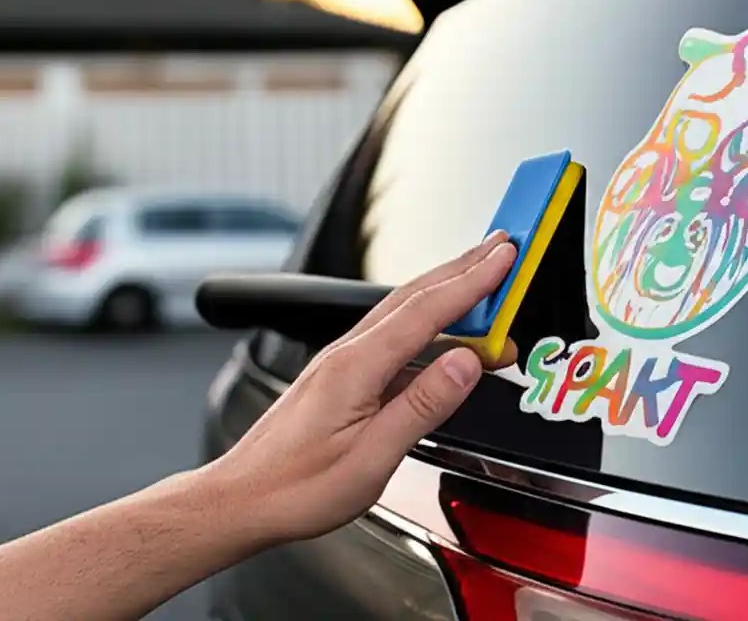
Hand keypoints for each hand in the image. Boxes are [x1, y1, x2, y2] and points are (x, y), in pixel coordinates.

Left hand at [206, 231, 517, 543]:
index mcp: (356, 367)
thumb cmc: (296, 488)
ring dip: (448, 291)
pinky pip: (393, 336)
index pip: (427, 310)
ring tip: (486, 282)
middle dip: (464, 267)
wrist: (242, 500)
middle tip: (503, 248)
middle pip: (415, 296)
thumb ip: (423, 405)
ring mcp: (342, 362)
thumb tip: (466, 364)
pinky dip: (429, 325)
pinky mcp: (341, 377)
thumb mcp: (371, 457)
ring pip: (403, 312)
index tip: (505, 258)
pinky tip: (445, 335)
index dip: (472, 281)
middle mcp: (347, 354)